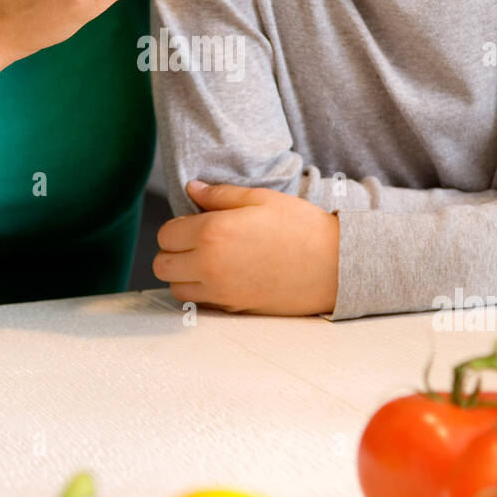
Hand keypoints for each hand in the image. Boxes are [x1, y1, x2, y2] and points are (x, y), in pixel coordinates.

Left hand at [153, 180, 339, 315]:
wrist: (334, 265)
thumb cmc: (301, 227)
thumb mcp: (260, 198)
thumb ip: (219, 195)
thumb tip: (191, 189)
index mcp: (212, 233)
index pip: (165, 234)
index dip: (178, 226)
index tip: (195, 222)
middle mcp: (209, 265)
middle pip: (162, 265)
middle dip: (173, 252)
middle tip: (196, 242)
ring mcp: (220, 291)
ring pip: (176, 288)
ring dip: (183, 275)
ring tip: (208, 260)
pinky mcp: (233, 307)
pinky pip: (199, 303)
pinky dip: (201, 292)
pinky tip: (224, 276)